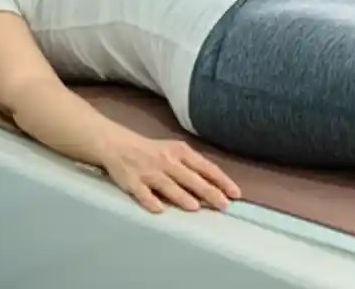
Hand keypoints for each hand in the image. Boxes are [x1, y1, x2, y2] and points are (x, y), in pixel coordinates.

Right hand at [102, 135, 241, 212]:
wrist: (119, 145)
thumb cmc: (153, 151)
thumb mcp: (175, 152)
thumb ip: (193, 166)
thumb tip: (216, 185)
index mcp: (181, 152)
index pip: (206, 167)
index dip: (222, 181)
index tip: (235, 194)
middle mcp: (167, 161)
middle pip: (191, 178)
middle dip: (208, 192)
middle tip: (223, 205)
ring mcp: (149, 172)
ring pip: (168, 185)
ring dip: (181, 196)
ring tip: (195, 207)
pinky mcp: (132, 182)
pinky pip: (142, 193)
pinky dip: (150, 201)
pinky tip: (159, 209)